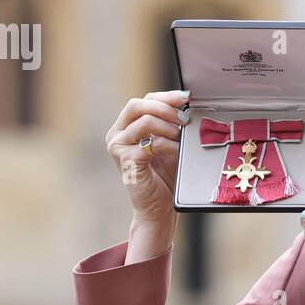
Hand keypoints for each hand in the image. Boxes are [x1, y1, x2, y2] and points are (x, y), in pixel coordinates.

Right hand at [105, 90, 189, 222]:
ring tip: (181, 137)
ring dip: (168, 126)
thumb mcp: (170, 144)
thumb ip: (171, 125)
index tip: (187, 97)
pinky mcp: (126, 160)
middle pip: (137, 104)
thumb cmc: (166, 177)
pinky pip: (150, 142)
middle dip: (165, 107)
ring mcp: (117, 147)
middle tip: (185, 118)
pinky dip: (168, 144)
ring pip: (144, 120)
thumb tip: (188, 106)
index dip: (166, 96)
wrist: (159, 208)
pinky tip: (176, 153)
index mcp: (126, 127)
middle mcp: (117, 134)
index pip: (144, 100)